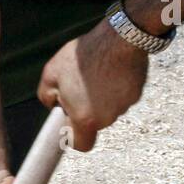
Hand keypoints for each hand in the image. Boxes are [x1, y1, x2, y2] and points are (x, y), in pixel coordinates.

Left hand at [38, 22, 147, 151]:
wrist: (117, 38)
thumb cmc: (82, 58)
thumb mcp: (51, 75)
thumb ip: (46, 97)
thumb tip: (53, 106)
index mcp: (86, 119)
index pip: (81, 145)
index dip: (73, 137)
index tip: (68, 124)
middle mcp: (108, 118)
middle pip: (94, 122)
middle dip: (85, 109)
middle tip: (77, 85)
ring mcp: (125, 106)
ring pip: (108, 108)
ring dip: (100, 96)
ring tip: (94, 72)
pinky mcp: (137, 92)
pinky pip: (121, 94)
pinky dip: (115, 85)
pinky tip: (109, 68)